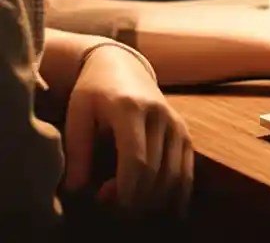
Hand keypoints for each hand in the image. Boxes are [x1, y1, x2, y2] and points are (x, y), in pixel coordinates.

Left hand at [63, 45, 192, 216]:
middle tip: (113, 207)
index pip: (136, 157)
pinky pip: (188, 167)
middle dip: (137, 196)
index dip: (126, 187)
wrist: (122, 65)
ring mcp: (176, 123)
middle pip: (156, 169)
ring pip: (175, 172)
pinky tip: (172, 209)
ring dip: (156, 197)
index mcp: (131, 108)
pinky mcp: (183, 130)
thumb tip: (77, 188)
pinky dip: (180, 191)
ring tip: (132, 205)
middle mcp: (160, 115)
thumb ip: (77, 150)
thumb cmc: (94, 90)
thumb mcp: (78, 113)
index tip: (110, 203)